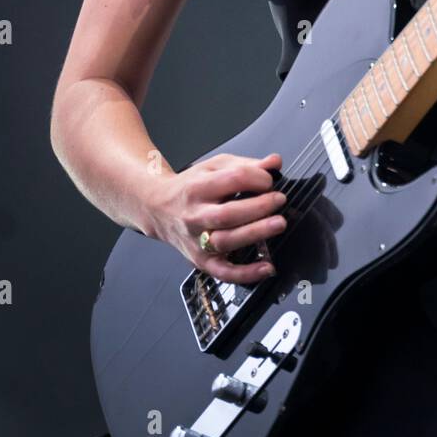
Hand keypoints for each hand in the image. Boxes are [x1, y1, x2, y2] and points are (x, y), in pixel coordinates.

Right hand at [149, 151, 287, 283]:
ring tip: (278, 224)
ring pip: (225, 241)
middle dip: (259, 207)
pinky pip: (222, 272)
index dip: (257, 177)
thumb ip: (246, 165)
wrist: (157, 208)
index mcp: (198, 187)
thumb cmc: (191, 187)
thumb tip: (275, 162)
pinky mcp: (200, 260)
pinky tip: (266, 267)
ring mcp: (196, 240)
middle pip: (228, 214)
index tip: (269, 180)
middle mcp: (195, 215)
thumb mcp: (215, 167)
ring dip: (255, 233)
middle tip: (279, 200)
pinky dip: (246, 273)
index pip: (232, 179)